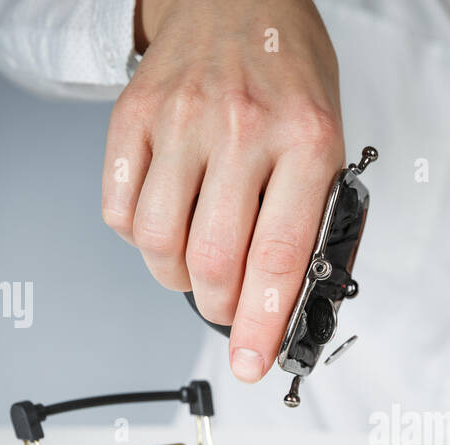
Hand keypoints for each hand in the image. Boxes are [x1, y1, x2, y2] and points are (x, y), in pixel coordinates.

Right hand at [103, 0, 344, 382]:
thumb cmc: (288, 76)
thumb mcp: (330, 139)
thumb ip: (314, 216)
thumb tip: (292, 303)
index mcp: (305, 140)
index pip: (278, 256)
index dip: (262, 324)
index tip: (253, 364)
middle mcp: (240, 129)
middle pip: (211, 261)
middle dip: (220, 306)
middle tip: (230, 305)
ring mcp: (180, 120)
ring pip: (158, 244)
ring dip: (177, 278)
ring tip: (198, 262)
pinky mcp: (132, 116)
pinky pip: (118, 211)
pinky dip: (139, 238)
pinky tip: (166, 222)